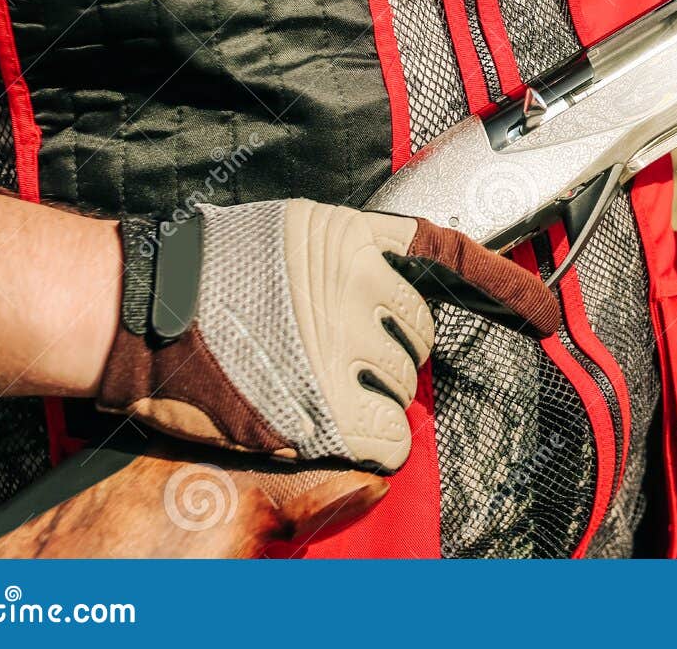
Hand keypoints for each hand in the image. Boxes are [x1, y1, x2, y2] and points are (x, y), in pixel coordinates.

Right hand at [97, 199, 557, 472]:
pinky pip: (387, 439)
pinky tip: (322, 422)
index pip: (452, 256)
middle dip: (382, 350)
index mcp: (353, 237)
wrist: (130, 310)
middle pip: (418, 337)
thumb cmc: (201, 276)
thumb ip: (351, 257)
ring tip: (295, 375)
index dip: (506, 288)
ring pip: (401, 387)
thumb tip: (402, 295)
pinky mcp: (324, 408)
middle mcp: (360, 287)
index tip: (546, 315)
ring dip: (364, 393)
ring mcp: (344, 348)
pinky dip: (368, 441)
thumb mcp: (289, 233)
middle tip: (317, 350)